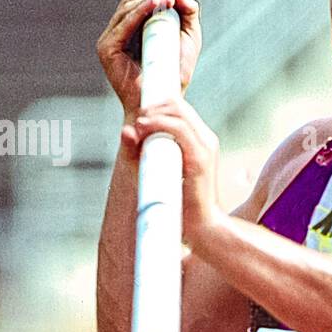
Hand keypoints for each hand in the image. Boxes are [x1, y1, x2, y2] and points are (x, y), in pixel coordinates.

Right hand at [96, 0, 201, 115]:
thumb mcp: (188, 38)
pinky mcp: (108, 49)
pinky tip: (155, 4)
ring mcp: (110, 40)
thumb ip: (187, 13)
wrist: (165, 102)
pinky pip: (123, 23)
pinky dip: (140, 11)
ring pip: (126, 6)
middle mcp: (118, 32)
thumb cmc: (175, 74)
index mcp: (132, 28)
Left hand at [123, 97, 225, 247]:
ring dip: (152, 113)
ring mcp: (205, 148)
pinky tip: (142, 129)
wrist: (203, 227)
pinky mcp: (199, 159)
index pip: (179, 108)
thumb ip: (148, 149)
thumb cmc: (184, 202)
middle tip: (135, 119)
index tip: (138, 115)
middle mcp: (206, 140)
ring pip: (178, 111)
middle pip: (177, 104)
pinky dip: (158, 124)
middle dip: (152, 105)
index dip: (156, 104)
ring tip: (137, 124)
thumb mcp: (164, 169)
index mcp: (201, 141)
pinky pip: (179, 129)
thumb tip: (126, 131)